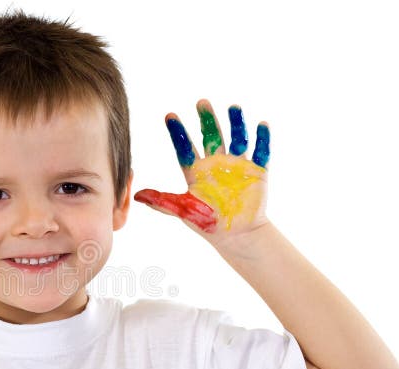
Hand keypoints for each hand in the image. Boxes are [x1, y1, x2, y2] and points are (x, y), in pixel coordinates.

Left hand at [134, 99, 270, 248]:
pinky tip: (261, 125)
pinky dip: (262, 138)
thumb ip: (162, 201)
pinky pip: (260, 150)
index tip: (169, 116)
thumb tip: (136, 196)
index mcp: (197, 171)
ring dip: (236, 123)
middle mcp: (216, 163)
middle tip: (201, 102)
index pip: (185, 147)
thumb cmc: (208, 223)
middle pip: (211, 135)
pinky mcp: (256, 170)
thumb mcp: (183, 210)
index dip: (178, 132)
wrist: (237, 236)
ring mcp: (237, 165)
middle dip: (207, 119)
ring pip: (236, 138)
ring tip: (233, 108)